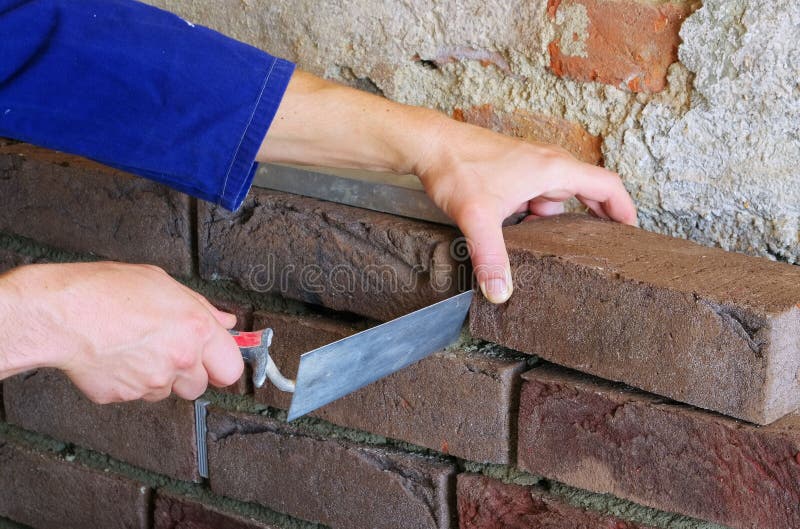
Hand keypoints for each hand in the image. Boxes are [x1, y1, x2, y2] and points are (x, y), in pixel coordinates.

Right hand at [0, 262, 242, 402]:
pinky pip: (136, 395)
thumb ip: (201, 307)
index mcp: (197, 330)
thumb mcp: (162, 283)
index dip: (222, 364)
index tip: (217, 361)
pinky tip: (116, 356)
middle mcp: (180, 360)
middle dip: (189, 373)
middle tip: (169, 350)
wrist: (60, 313)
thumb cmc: (106, 291)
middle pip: (200, 386)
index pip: (231, 368)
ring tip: (136, 348)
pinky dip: (129, 380)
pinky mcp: (125, 396)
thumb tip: (225, 321)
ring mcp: (152, 382)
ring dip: (159, 377)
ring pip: (167, 391)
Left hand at [258, 70, 636, 303]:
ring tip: (559, 252)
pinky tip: (521, 233)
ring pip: (557, 197)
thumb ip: (491, 257)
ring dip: (559, 221)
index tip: (633, 233)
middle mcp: (547, 164)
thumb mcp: (478, 217)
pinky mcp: (511, 172)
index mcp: (553, 169)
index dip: (625, 209)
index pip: (607, 186)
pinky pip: (536, 195)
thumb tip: (500, 293)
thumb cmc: (457, 168)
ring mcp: (529, 166)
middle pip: (586, 193)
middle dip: (594, 222)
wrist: (428, 144)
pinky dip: (536, 214)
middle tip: (599, 253)